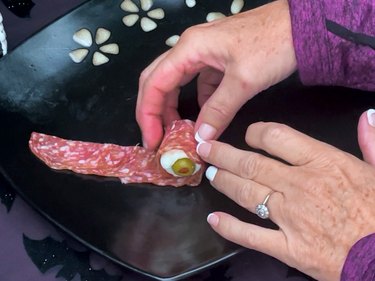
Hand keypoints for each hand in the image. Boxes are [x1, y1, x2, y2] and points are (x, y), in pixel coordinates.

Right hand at [136, 0, 296, 149]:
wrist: (301, 26)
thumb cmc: (273, 44)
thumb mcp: (243, 81)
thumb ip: (218, 111)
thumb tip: (199, 138)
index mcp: (190, 48)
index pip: (155, 83)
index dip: (148, 114)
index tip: (152, 140)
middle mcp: (190, 48)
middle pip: (158, 80)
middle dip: (154, 111)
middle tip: (157, 138)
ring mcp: (203, 53)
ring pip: (176, 82)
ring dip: (173, 107)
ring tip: (177, 131)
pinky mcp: (217, 60)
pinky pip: (197, 83)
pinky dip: (196, 102)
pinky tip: (204, 117)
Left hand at [196, 121, 374, 280]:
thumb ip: (372, 142)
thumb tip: (366, 116)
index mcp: (324, 164)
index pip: (278, 137)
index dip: (256, 132)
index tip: (247, 134)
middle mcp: (301, 186)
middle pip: (252, 164)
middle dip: (224, 154)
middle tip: (206, 149)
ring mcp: (292, 218)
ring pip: (247, 193)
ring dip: (225, 182)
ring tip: (211, 174)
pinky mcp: (289, 248)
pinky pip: (251, 235)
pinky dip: (229, 226)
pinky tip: (214, 219)